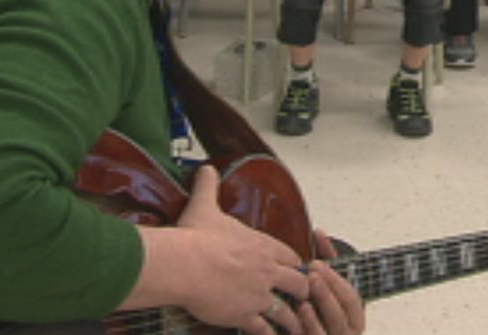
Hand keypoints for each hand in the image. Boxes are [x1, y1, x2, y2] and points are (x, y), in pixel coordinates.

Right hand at [176, 165, 309, 334]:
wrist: (186, 264)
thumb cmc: (195, 237)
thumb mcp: (204, 205)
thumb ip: (208, 186)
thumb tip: (205, 168)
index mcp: (262, 246)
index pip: (290, 256)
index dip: (293, 264)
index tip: (294, 269)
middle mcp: (267, 271)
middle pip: (299, 283)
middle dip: (301, 291)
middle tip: (302, 299)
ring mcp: (259, 296)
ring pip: (288, 311)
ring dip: (292, 319)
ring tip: (296, 326)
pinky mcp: (246, 315)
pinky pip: (265, 330)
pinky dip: (269, 334)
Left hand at [295, 230, 365, 334]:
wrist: (314, 328)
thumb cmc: (324, 302)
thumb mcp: (329, 282)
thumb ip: (327, 259)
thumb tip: (318, 232)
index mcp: (356, 318)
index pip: (351, 299)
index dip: (335, 281)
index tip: (318, 265)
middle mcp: (347, 334)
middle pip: (339, 317)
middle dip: (325, 296)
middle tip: (311, 278)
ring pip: (325, 333)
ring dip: (313, 318)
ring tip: (302, 301)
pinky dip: (303, 329)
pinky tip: (294, 318)